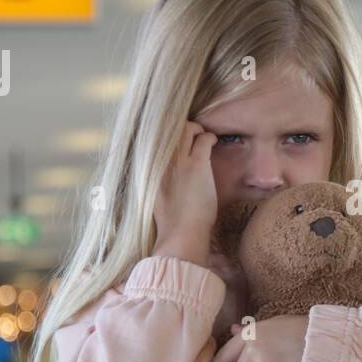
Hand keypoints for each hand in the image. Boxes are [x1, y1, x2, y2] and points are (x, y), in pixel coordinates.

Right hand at [151, 121, 217, 264]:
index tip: (175, 139)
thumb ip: (157, 183)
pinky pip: (203, 139)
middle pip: (168, 129)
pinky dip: (210, 137)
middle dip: (181, 127)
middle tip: (192, 135)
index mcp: (148, 169)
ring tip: (203, 138)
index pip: (153, 140)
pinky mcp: (196, 165)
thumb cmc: (171, 222)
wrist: (181, 234)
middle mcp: (161, 161)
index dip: (165, 135)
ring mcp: (178, 161)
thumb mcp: (154, 198)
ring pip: (186, 128)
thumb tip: (162, 179)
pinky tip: (213, 143)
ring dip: (196, 129)